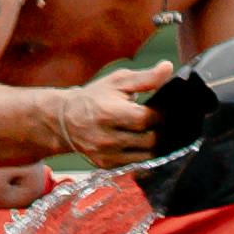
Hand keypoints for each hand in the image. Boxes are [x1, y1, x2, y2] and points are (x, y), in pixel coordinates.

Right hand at [41, 73, 169, 166]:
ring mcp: (106, 155)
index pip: (146, 119)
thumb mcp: (118, 81)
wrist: (65, 120)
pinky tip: (139, 141)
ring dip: (152, 144)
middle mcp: (106, 138)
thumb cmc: (95, 97)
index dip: (159, 114)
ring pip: (146, 155)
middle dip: (158, 130)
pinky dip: (141, 153)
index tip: (161, 108)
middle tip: (157, 121)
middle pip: (149, 140)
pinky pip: (135, 163)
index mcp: (109, 114)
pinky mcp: (106, 166)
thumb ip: (146, 77)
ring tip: (150, 130)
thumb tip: (168, 67)